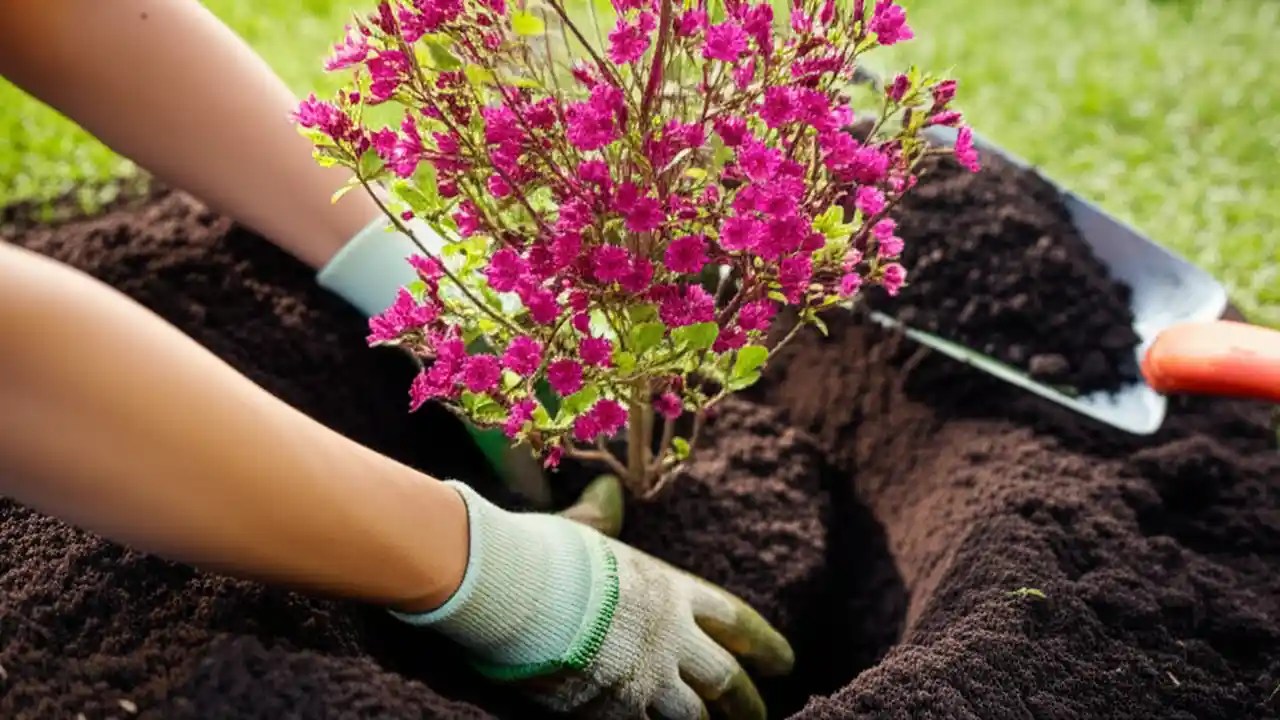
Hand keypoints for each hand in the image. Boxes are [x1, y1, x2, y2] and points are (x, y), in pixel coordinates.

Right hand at [392, 475, 793, 718]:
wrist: (520, 591)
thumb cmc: (549, 552)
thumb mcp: (584, 530)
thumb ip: (601, 515)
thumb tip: (608, 489)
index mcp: (671, 591)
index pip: (733, 620)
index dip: (762, 642)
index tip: (784, 661)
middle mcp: (670, 639)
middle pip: (724, 677)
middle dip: (746, 700)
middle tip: (761, 713)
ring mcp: (646, 679)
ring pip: (693, 715)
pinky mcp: (613, 710)